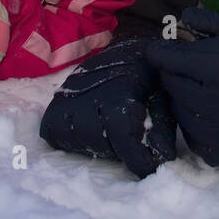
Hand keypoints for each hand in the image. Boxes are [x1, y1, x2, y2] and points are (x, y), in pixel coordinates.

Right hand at [40, 38, 176, 178]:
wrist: (132, 49)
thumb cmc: (152, 79)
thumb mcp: (165, 100)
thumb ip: (162, 129)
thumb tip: (163, 158)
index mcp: (122, 88)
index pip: (122, 133)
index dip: (135, 158)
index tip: (146, 169)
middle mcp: (91, 88)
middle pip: (95, 139)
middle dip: (115, 150)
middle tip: (128, 147)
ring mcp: (70, 91)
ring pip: (73, 136)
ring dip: (93, 145)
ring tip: (110, 139)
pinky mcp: (59, 96)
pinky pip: (53, 130)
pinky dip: (68, 139)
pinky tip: (88, 135)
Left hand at [145, 8, 218, 166]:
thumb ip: (213, 23)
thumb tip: (181, 16)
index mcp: (216, 67)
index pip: (165, 59)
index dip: (162, 51)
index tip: (165, 48)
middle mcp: (212, 100)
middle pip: (169, 84)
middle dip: (174, 72)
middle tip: (190, 67)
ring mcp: (215, 129)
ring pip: (176, 110)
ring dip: (182, 98)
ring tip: (203, 89)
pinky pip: (191, 136)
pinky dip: (195, 124)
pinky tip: (210, 112)